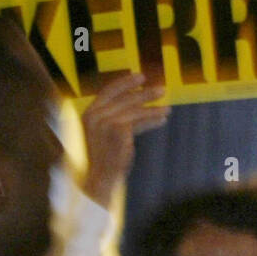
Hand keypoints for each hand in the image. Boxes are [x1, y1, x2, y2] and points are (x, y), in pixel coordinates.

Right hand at [80, 74, 167, 206]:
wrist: (98, 179)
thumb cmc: (102, 159)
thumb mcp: (103, 134)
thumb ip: (113, 118)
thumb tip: (136, 103)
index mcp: (88, 113)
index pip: (107, 91)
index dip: (125, 83)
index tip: (140, 76)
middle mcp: (95, 115)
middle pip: (125, 98)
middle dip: (145, 93)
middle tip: (162, 88)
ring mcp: (106, 123)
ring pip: (135, 111)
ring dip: (153, 108)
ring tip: (168, 107)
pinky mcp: (119, 132)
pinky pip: (140, 122)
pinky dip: (153, 120)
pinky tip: (163, 119)